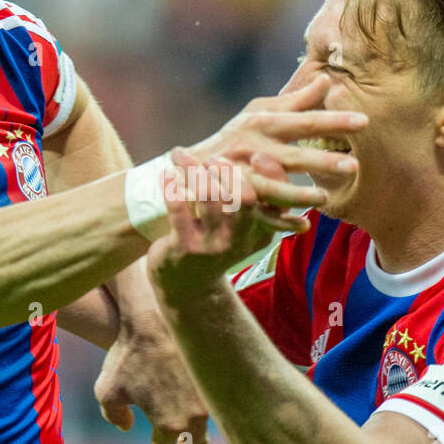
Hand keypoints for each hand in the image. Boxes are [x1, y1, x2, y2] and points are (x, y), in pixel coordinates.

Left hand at [93, 297, 216, 443]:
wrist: (158, 319)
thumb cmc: (129, 355)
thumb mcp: (106, 390)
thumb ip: (114, 415)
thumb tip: (127, 426)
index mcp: (169, 425)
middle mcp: (194, 417)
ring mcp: (209, 397)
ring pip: (209, 424)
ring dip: (208, 434)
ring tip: (213, 443)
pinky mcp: (217, 378)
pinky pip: (216, 401)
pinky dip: (215, 407)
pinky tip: (215, 408)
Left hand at [147, 148, 287, 305]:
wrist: (186, 288)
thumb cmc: (215, 247)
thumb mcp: (243, 232)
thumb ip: (254, 202)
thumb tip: (264, 156)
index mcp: (259, 232)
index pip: (278, 201)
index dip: (272, 174)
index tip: (256, 155)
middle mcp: (238, 240)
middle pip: (244, 198)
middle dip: (227, 170)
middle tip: (211, 157)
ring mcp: (211, 245)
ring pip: (209, 197)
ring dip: (194, 170)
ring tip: (182, 155)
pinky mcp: (183, 248)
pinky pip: (178, 208)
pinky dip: (171, 186)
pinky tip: (165, 174)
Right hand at [189, 75, 363, 214]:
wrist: (190, 169)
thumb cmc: (234, 138)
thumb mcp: (259, 114)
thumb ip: (295, 101)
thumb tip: (326, 79)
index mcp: (261, 123)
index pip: (303, 121)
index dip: (333, 121)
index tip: (363, 121)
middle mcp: (252, 148)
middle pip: (292, 156)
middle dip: (322, 161)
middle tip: (353, 165)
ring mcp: (242, 177)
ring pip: (273, 187)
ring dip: (298, 194)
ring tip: (323, 198)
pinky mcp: (235, 200)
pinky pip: (261, 213)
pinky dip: (280, 221)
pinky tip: (302, 225)